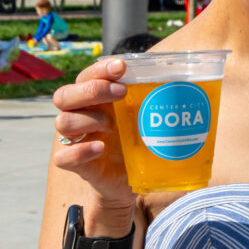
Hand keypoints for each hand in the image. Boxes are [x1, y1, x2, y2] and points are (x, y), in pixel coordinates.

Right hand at [50, 56, 136, 219]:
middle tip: (121, 92)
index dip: (99, 70)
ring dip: (88, 120)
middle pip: (64, 96)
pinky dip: (80, 151)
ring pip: (62, 122)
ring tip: (113, 125)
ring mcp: (74, 140)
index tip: (121, 67)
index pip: (85, 77)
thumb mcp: (142, 119)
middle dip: (92, 90)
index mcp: (93, 100)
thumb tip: (186, 84)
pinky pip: (63, 157)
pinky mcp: (75, 164)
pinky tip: (100, 148)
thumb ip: (150, 102)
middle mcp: (78, 116)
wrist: (126, 181)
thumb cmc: (133, 141)